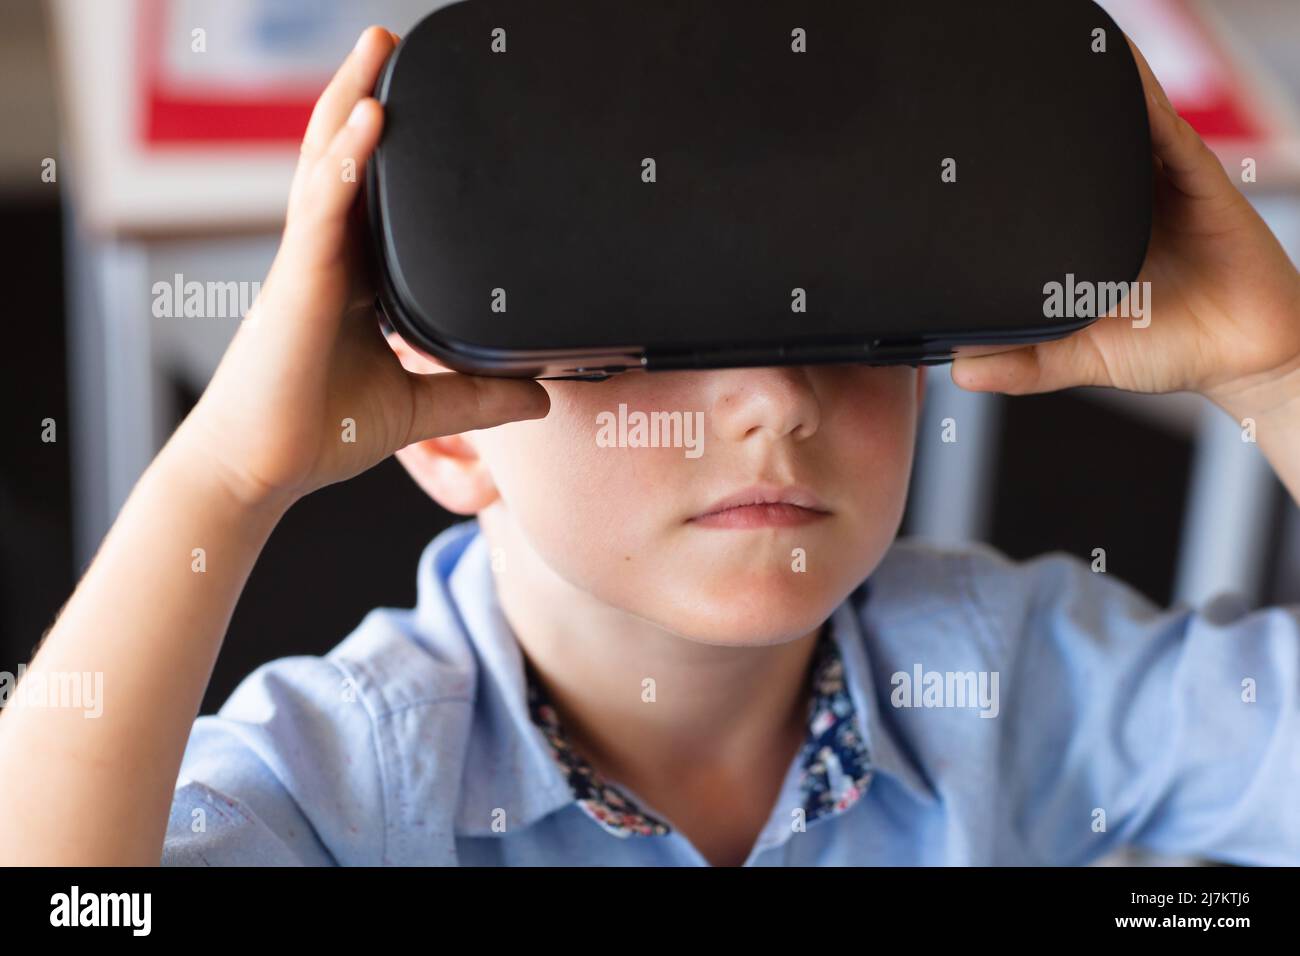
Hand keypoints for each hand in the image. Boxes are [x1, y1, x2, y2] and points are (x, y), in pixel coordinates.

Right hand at [178, 27, 549, 509]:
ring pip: (327, 164)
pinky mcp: (296, 279)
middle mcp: (328, 258)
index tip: (432, 109)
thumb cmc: (318, 430)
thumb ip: (480, 397)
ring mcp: (308, 262)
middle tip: (396, 43)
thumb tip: (540, 397)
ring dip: (352, 99)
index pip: (375, 196)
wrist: (262, 469)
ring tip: (379, 48)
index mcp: (353, 279)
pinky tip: (370, 119)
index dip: (394, 147)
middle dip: (367, 96)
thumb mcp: (421, 407)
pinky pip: (321, 206)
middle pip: (346, 160)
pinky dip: (345, 160)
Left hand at [951, 35, 1299, 424]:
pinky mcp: (1198, 181)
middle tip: (995, 84)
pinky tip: (1119, 84)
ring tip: (1050, 56)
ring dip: (1089, 88)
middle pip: (1074, 143)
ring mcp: (1158, 184)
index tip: (957, 145)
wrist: (1239, 357)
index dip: (1002, 162)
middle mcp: (1118, 201)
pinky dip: (1146, 105)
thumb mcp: (1078, 359)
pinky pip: (1169, 133)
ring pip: (1118, 123)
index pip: (1037, 188)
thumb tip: (961, 372)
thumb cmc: (1164, 345)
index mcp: (1083, 233)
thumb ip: (1024, 363)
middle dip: (1041, 114)